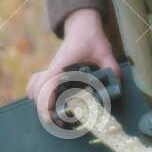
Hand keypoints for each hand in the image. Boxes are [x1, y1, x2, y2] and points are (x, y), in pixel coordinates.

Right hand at [27, 8, 117, 125]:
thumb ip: (111, 68)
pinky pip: (38, 84)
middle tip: (57, 124)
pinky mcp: (52, 73)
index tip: (51, 118)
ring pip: (35, 88)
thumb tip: (116, 84)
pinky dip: (38, 95)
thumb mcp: (105, 52)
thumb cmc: (92, 39)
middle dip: (43, 110)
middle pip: (37, 91)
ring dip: (40, 103)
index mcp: (63, 66)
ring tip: (53, 118)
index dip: (46, 103)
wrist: (81, 27)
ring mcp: (51, 71)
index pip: (47, 85)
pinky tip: (47, 106)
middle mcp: (53, 69)